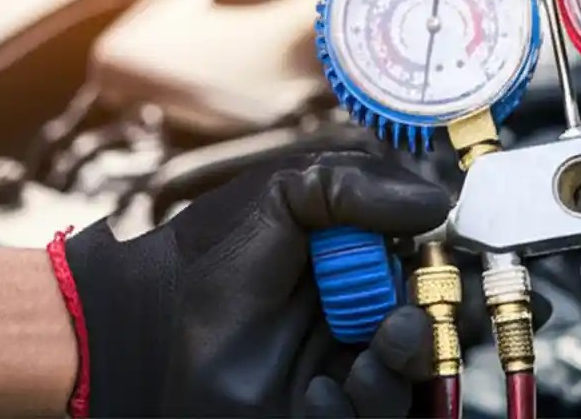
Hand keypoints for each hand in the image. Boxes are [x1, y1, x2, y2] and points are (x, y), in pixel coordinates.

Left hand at [64, 140, 450, 416]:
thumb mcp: (283, 195)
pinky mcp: (318, 411)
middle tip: (398, 320)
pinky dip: (347, 410)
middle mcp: (349, 317)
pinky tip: (315, 394)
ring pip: (402, 381)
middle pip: (421, 330)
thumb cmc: (211, 257)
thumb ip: (354, 185)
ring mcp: (334, 368)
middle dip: (420, 329)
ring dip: (396, 369)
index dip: (430, 270)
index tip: (428, 262)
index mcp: (351, 265)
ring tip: (370, 358)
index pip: (419, 268)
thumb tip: (434, 200)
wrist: (145, 321)